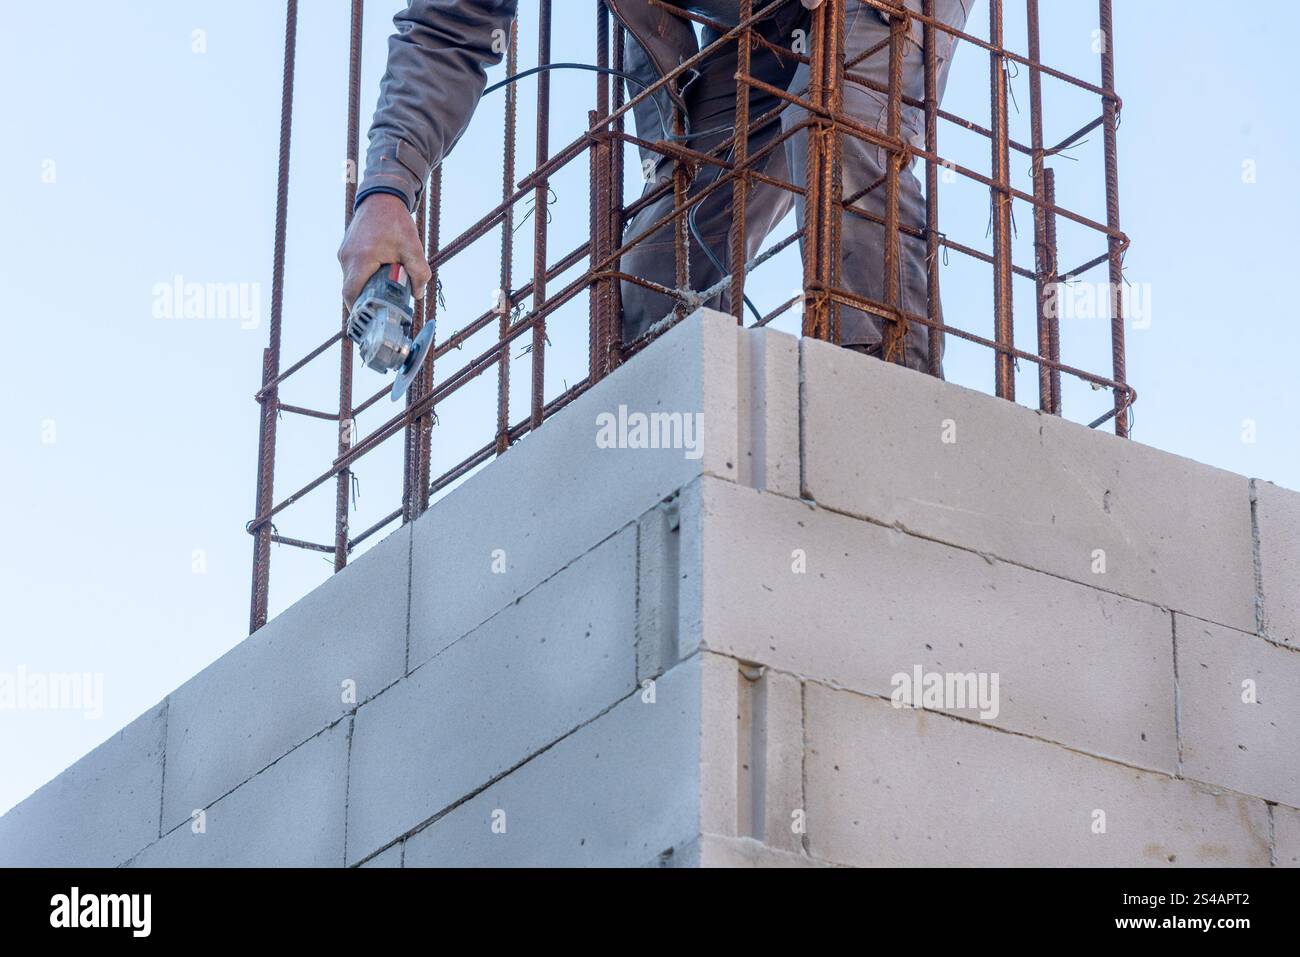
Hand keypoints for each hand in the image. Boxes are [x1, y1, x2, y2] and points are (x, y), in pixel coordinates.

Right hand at [337, 192, 432, 307]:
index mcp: (361, 259)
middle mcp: (347, 257)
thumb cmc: (395, 221)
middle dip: (365, 301)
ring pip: (351, 280)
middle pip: (351, 290)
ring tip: (383, 292)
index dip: (358, 310)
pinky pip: (352, 270)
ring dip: (365, 289)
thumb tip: (418, 295)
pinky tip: (378, 278)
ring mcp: (344, 253)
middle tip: (381, 309)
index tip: (369, 319)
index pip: (351, 293)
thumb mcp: (413, 248)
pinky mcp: (346, 249)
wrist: (381, 197)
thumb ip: (418, 273)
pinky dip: (363, 278)